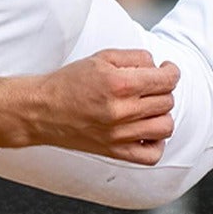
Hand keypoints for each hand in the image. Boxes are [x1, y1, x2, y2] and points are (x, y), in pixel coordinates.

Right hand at [20, 49, 179, 164]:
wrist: (41, 110)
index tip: (167, 70)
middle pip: (167, 101)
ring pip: (165, 127)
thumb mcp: (100, 58)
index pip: (166, 80)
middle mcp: (121, 111)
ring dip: (161, 115)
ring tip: (148, 109)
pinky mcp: (115, 152)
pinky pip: (151, 155)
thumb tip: (156, 66)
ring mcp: (119, 135)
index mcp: (119, 84)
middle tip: (149, 86)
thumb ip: (134, 58)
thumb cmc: (68, 83)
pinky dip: (156, 144)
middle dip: (162, 90)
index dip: (172, 72)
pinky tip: (146, 132)